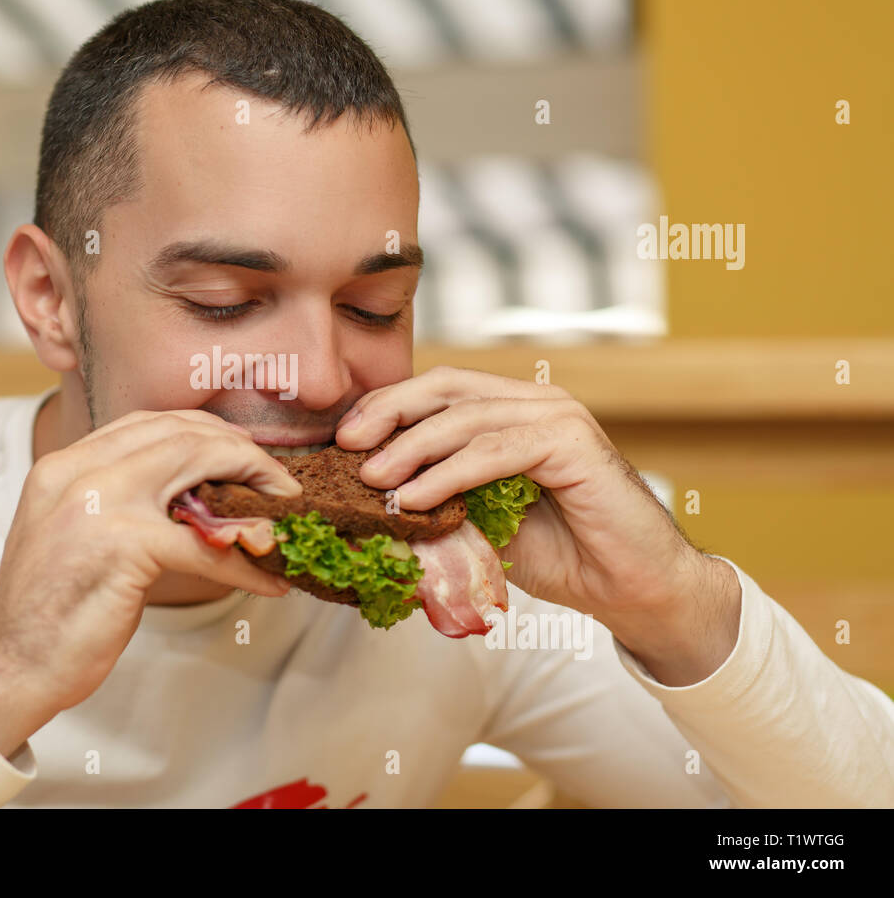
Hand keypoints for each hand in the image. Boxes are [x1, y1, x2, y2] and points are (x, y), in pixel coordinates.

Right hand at [0, 410, 300, 755]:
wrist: (11, 670)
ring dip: (254, 489)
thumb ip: (119, 502)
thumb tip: (195, 497)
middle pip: (182, 432)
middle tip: (279, 487)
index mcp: (65, 463)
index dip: (209, 434)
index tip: (244, 459)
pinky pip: (205, 545)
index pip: (150, 421)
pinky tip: (269, 582)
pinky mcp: (123, 545)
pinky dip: (247, 563)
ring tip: (284, 518)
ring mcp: (98, 503)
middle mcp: (77, 470)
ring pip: (198, 464)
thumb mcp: (76, 535)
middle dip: (242, 454)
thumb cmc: (51, 613)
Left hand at [335, 367, 738, 681]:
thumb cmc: (561, 555)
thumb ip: (440, 497)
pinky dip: (450, 473)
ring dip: (413, 448)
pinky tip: (415, 497)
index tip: (344, 436)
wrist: (633, 589)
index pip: (440, 390)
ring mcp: (558, 418)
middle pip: (448, 388)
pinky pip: (498, 450)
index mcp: (513, 410)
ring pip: (468, 418)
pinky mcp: (574, 444)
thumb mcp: (482, 520)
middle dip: (390, 413)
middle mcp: (536, 402)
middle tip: (347, 444)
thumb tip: (373, 495)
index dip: (388, 405)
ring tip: (374, 478)